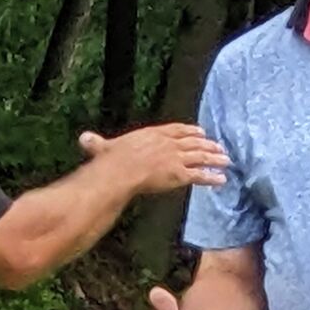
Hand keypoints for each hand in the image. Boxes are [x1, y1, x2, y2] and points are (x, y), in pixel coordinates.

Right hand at [80, 123, 229, 195]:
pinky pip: (199, 175)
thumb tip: (82, 138)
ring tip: (227, 160)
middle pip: (192, 142)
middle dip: (207, 145)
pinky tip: (221, 180)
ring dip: (215, 159)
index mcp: (152, 134)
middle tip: (219, 146)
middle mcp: (167, 144)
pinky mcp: (179, 174)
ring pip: (200, 157)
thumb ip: (97, 143)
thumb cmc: (111, 160)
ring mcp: (175, 158)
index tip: (200, 131)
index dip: (189, 131)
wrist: (120, 171)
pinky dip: (211, 177)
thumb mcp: (104, 148)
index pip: (175, 130)